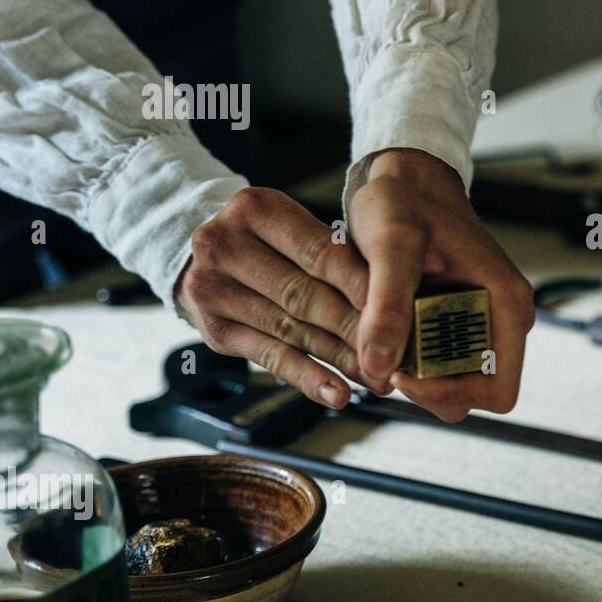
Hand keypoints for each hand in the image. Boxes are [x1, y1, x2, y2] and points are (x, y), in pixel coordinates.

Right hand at [175, 186, 386, 407]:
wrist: (205, 256)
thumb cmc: (272, 241)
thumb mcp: (298, 228)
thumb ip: (337, 255)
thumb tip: (393, 300)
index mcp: (256, 209)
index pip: (319, 253)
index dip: (359, 284)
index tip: (395, 311)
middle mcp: (225, 245)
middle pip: (304, 294)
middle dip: (354, 328)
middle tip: (392, 354)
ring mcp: (212, 289)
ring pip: (291, 330)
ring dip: (338, 359)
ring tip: (375, 380)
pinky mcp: (214, 329)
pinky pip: (269, 357)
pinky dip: (307, 377)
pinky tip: (335, 392)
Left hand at [350, 148, 534, 421]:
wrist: (404, 178)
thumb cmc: (406, 200)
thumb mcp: (392, 245)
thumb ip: (386, 304)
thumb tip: (379, 366)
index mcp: (506, 305)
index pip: (498, 390)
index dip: (451, 394)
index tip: (403, 373)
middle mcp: (500, 320)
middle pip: (471, 394)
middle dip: (425, 386)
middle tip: (382, 356)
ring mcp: (479, 323)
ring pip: (449, 381)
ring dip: (412, 372)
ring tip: (379, 335)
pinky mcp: (456, 322)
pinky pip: (434, 361)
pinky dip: (405, 356)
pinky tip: (381, 328)